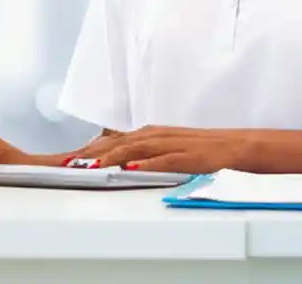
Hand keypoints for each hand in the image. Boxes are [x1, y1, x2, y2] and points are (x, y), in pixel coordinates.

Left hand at [76, 126, 249, 173]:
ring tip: (92, 165)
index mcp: (150, 133)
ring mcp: (171, 144)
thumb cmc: (201, 147)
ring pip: (136, 148)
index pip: (113, 140)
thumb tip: (120, 162)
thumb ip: (144, 152)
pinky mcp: (186, 156)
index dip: (89, 149)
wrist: (234, 144)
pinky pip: (163, 160)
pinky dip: (146, 163)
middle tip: (70, 163)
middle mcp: (156, 135)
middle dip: (92, 153)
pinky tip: (132, 168)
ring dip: (112, 156)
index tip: (68, 158)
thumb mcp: (167, 146)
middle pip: (118, 142)